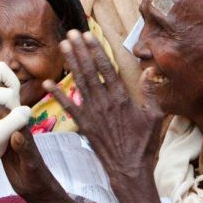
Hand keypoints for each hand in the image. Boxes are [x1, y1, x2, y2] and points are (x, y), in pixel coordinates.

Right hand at [0, 72, 76, 202]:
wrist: (38, 188)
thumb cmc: (36, 179)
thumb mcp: (29, 167)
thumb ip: (24, 151)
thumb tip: (15, 134)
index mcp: (24, 133)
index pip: (7, 115)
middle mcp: (20, 129)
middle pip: (6, 104)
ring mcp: (14, 134)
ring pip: (2, 111)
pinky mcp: (9, 140)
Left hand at [44, 31, 162, 184]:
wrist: (128, 168)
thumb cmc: (143, 143)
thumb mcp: (154, 116)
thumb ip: (150, 92)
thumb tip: (150, 70)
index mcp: (122, 98)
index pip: (106, 68)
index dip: (96, 50)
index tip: (88, 35)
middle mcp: (104, 102)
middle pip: (89, 71)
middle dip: (80, 50)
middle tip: (71, 33)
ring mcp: (92, 113)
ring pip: (79, 83)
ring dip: (70, 64)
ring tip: (63, 46)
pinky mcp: (84, 125)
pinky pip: (68, 106)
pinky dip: (57, 94)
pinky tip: (47, 82)